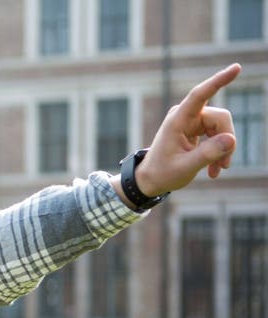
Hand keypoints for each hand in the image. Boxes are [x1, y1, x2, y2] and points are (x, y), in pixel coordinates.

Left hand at [117, 63, 240, 201]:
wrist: (150, 179)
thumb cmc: (162, 173)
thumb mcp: (185, 167)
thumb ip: (208, 154)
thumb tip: (231, 139)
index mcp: (177, 120)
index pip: (200, 95)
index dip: (218, 81)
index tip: (236, 68)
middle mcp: (185, 116)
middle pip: (221, 118)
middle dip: (227, 141)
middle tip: (224, 165)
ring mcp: (192, 121)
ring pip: (222, 128)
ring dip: (223, 150)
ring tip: (217, 170)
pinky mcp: (197, 128)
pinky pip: (218, 134)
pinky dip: (219, 152)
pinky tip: (214, 170)